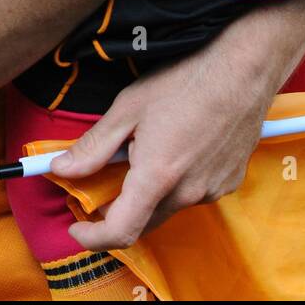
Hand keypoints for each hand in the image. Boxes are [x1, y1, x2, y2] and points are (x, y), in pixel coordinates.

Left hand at [50, 29, 271, 248]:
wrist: (244, 67)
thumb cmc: (186, 79)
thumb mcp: (129, 107)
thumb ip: (93, 146)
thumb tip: (60, 169)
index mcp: (158, 176)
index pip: (121, 231)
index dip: (93, 237)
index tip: (76, 226)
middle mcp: (188, 193)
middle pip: (144, 221)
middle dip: (118, 210)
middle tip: (103, 178)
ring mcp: (213, 190)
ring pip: (168, 206)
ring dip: (150, 191)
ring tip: (147, 147)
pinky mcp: (230, 182)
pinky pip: (193, 193)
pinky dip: (176, 182)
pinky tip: (177, 147)